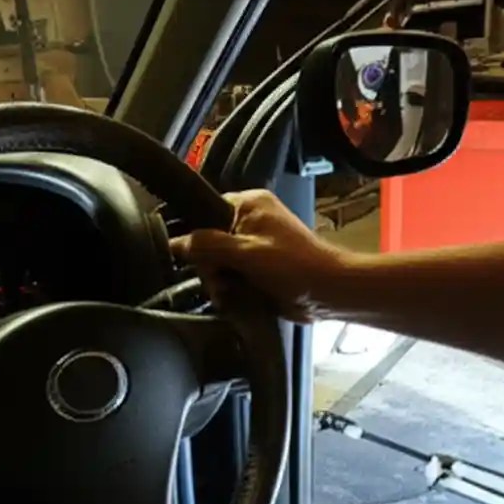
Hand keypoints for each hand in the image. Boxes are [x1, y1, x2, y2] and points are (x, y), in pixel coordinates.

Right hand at [169, 189, 347, 321]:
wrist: (328, 292)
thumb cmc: (293, 265)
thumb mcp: (246, 252)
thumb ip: (208, 245)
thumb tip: (175, 243)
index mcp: (248, 204)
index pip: (204, 211)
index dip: (196, 235)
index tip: (194, 257)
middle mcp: (249, 221)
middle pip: (207, 242)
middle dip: (211, 266)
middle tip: (222, 281)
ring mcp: (253, 246)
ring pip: (216, 263)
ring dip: (220, 282)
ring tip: (232, 293)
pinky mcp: (257, 269)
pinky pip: (230, 277)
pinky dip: (231, 290)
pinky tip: (236, 299)